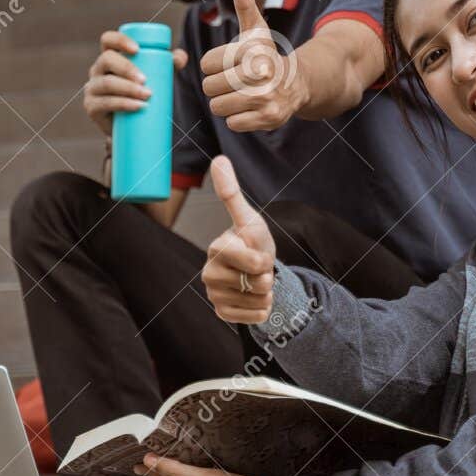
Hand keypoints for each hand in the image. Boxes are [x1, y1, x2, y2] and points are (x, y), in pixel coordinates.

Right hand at [83, 28, 189, 137]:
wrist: (130, 127)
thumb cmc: (141, 94)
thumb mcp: (156, 78)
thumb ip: (169, 65)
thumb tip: (180, 57)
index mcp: (110, 57)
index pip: (108, 40)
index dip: (120, 40)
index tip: (137, 49)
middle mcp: (97, 70)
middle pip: (106, 60)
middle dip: (126, 68)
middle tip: (145, 79)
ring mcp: (92, 89)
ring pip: (106, 83)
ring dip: (127, 88)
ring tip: (147, 95)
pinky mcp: (92, 108)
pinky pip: (104, 103)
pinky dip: (123, 104)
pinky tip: (137, 106)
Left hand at [199, 0, 307, 131]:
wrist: (297, 84)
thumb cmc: (267, 56)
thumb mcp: (256, 30)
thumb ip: (245, 3)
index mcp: (251, 51)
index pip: (206, 63)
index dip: (214, 65)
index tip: (230, 64)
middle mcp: (260, 74)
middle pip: (209, 87)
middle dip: (218, 86)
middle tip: (234, 82)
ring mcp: (265, 98)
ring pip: (218, 107)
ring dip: (225, 103)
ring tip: (240, 95)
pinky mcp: (268, 119)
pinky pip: (232, 123)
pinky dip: (237, 119)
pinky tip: (250, 109)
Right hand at [201, 155, 274, 324]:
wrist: (253, 269)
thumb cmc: (250, 241)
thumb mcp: (248, 218)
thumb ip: (231, 193)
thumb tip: (218, 158)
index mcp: (216, 250)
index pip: (256, 263)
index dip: (266, 259)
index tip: (257, 251)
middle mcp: (209, 274)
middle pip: (259, 284)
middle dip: (266, 276)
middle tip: (256, 267)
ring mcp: (214, 296)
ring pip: (259, 301)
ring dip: (265, 292)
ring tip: (254, 280)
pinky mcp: (222, 314)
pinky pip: (256, 317)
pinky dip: (262, 308)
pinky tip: (252, 297)